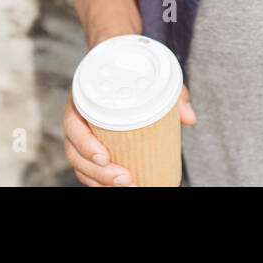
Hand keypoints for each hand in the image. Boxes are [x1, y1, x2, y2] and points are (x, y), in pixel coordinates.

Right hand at [64, 85, 195, 186]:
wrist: (125, 74)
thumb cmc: (135, 77)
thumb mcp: (154, 78)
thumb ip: (173, 93)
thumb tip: (190, 118)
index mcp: (82, 98)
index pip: (72, 123)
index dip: (84, 143)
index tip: (104, 157)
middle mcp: (78, 120)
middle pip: (75, 152)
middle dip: (98, 172)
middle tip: (125, 180)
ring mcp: (82, 138)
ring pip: (81, 166)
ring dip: (100, 181)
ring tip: (128, 186)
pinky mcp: (90, 150)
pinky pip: (88, 171)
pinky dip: (99, 183)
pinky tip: (117, 188)